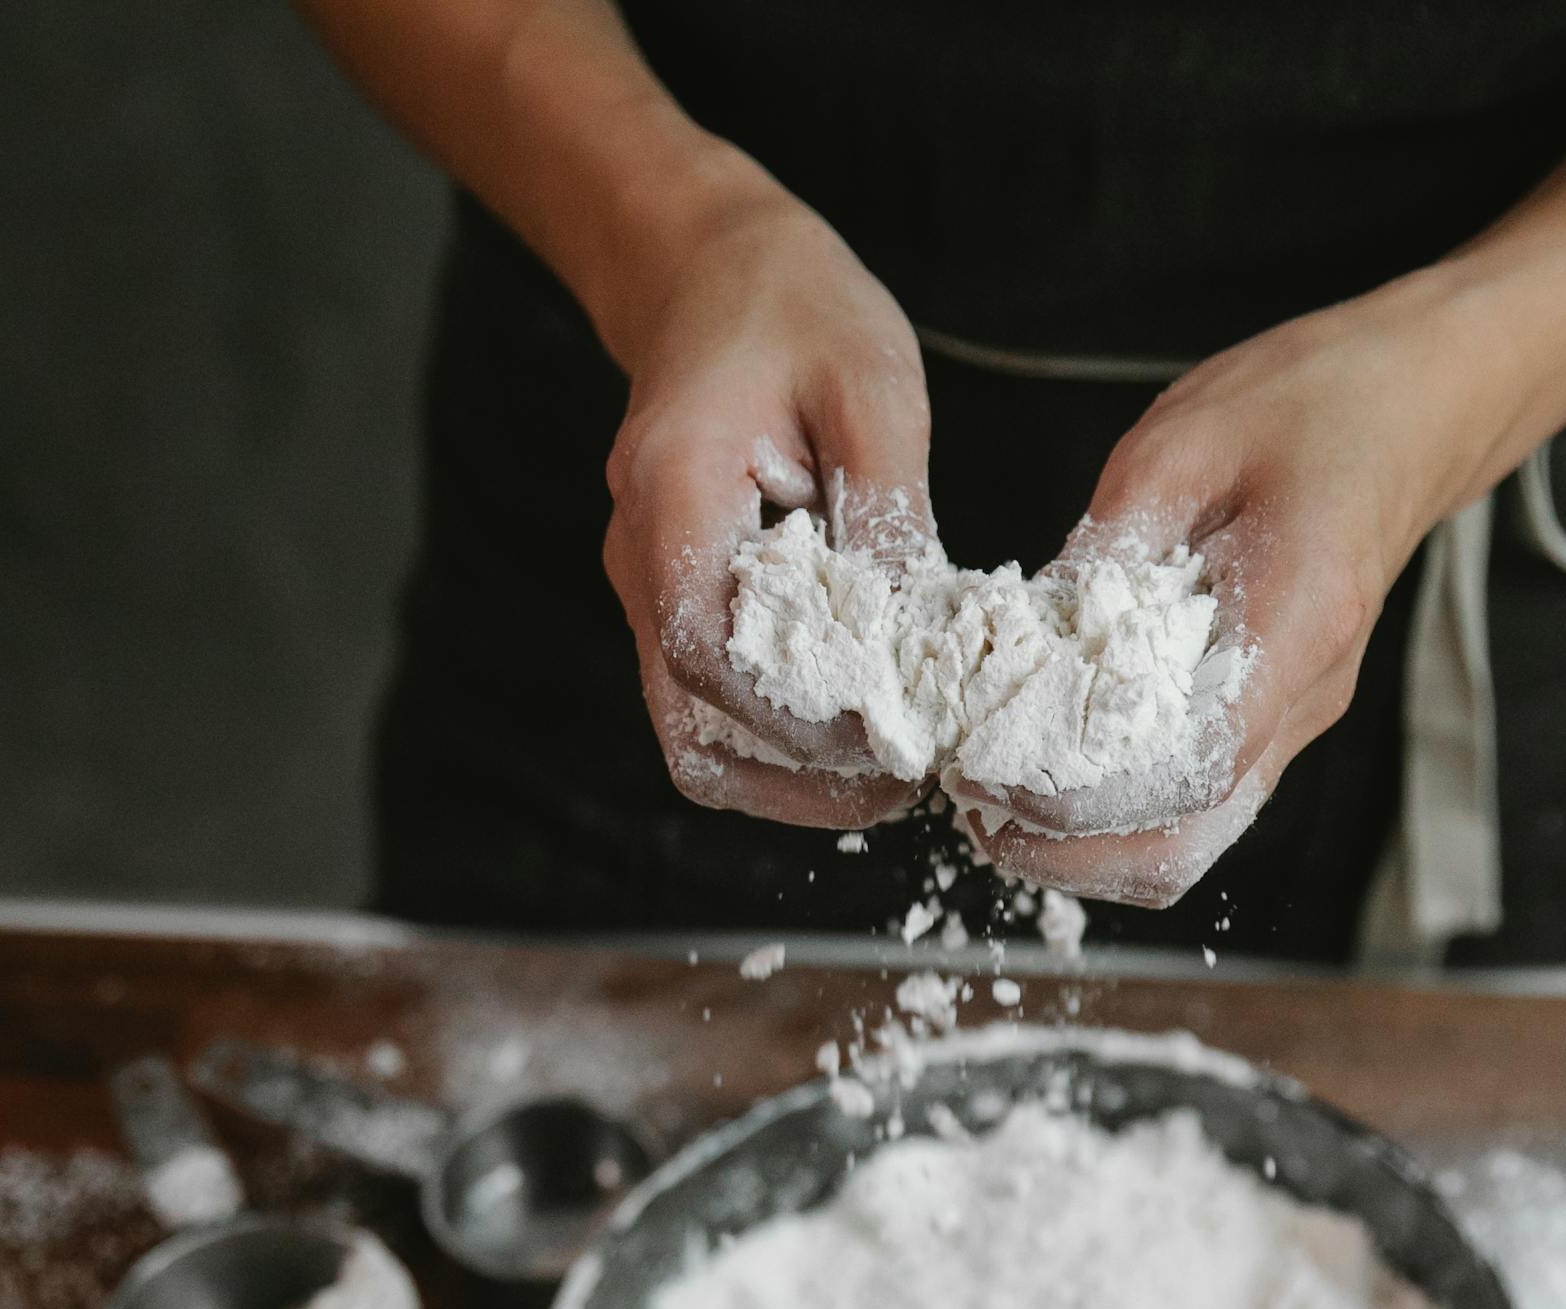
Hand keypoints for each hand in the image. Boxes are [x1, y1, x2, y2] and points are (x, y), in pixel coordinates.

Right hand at [599, 184, 939, 828]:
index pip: (707, 651)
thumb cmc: (792, 308)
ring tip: (890, 776)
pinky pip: (707, 704)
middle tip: (908, 783)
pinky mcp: (674, 599)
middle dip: (799, 777)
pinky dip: (775, 741)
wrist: (706, 267)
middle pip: (689, 727)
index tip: (894, 740)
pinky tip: (857, 734)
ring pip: (692, 734)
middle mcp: (639, 555)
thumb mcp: (874, 387)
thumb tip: (926, 639)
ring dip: (785, 776)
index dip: (797, 720)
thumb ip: (890, 512)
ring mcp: (646, 585)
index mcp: (674, 492)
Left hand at [970, 274, 1532, 905]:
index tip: (985, 774)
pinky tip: (1052, 773)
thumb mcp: (1185, 440)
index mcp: (1297, 618)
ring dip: (1085, 847)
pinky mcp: (1275, 719)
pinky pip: (1197, 809)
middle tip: (969, 805)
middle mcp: (1305, 696)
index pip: (1190, 763)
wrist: (1416, 409)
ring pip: (1190, 844)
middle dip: (1064, 852)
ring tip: (994, 796)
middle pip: (1185, 843)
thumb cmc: (1316, 404)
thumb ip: (1109, 543)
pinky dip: (1117, 817)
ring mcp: (1296, 719)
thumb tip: (1021, 633)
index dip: (1077, 795)